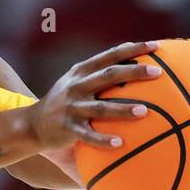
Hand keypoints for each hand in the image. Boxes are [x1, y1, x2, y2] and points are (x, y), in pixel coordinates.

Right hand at [26, 40, 161, 151]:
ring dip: (123, 109)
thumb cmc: (63, 102)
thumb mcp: (76, 81)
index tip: (156, 46)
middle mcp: (77, 86)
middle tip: (158, 72)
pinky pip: (88, 135)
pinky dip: (103, 139)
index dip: (133, 49)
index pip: (110, 56)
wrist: (31, 124)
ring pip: (100, 107)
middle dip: (134, 72)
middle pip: (109, 76)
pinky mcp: (68, 129)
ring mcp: (72, 108)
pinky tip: (120, 143)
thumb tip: (131, 54)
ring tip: (145, 111)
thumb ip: (99, 70)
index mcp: (81, 72)